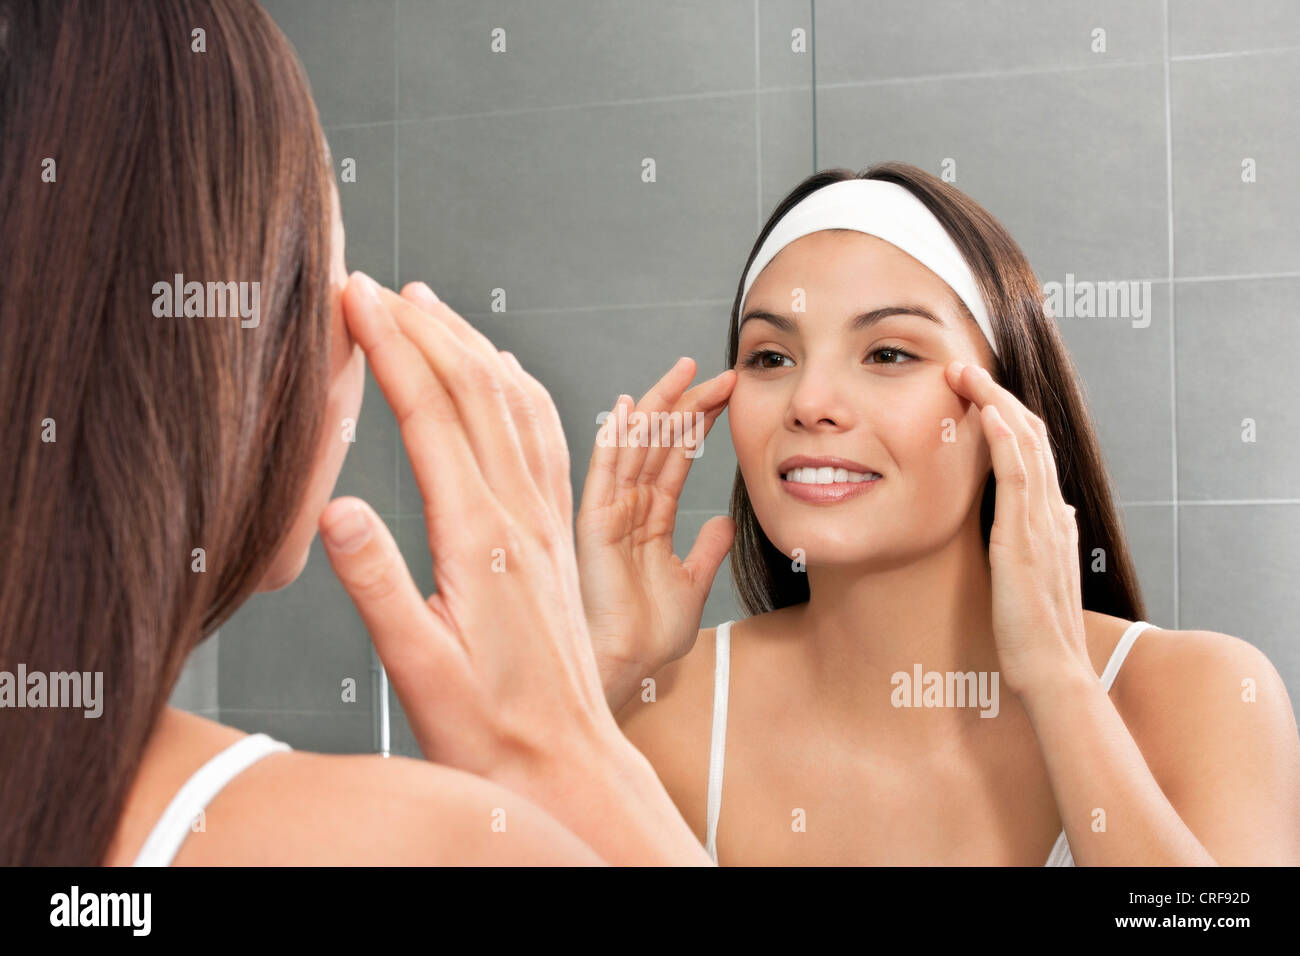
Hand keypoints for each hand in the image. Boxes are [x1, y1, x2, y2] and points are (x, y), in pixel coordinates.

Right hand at [320, 272, 610, 782]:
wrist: (562, 756)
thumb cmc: (488, 725)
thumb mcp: (416, 666)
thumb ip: (378, 584)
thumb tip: (336, 508)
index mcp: (479, 538)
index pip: (430, 415)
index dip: (390, 347)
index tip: (356, 297)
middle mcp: (520, 515)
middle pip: (475, 391)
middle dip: (425, 326)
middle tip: (378, 284)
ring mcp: (545, 520)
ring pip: (516, 405)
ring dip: (472, 345)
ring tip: (432, 306)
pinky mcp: (554, 534)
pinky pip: (547, 438)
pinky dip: (520, 389)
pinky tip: (504, 375)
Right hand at [576, 357, 735, 709]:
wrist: (625, 666)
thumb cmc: (646, 636)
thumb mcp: (690, 586)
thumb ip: (705, 552)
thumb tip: (724, 524)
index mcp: (649, 520)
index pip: (676, 458)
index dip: (701, 423)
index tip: (727, 394)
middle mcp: (628, 509)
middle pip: (660, 442)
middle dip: (689, 403)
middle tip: (720, 372)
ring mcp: (610, 513)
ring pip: (636, 446)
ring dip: (662, 407)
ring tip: (687, 372)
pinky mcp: (595, 524)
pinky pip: (605, 472)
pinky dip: (615, 438)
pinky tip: (629, 407)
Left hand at [945, 360, 1091, 698]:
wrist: (1053, 672)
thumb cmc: (1036, 632)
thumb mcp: (1040, 573)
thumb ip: (1046, 535)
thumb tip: (1053, 506)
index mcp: (1050, 520)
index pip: (1031, 452)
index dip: (1005, 416)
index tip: (975, 392)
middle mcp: (1050, 513)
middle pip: (1029, 434)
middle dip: (996, 395)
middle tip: (963, 367)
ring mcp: (1042, 522)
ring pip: (1025, 442)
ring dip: (995, 400)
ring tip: (966, 372)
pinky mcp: (1026, 537)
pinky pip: (1019, 473)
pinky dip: (1004, 436)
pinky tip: (987, 410)